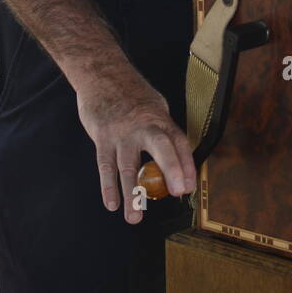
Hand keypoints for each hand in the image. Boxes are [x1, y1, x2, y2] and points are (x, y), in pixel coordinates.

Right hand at [75, 65, 196, 223]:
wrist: (102, 75)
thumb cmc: (131, 95)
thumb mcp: (155, 107)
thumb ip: (163, 132)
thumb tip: (176, 160)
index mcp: (160, 119)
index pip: (179, 142)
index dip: (187, 164)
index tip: (190, 186)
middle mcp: (143, 126)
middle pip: (160, 147)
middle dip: (171, 169)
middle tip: (177, 192)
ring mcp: (122, 133)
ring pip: (128, 166)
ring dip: (131, 193)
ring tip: (135, 217)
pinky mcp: (103, 138)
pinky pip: (105, 165)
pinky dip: (108, 186)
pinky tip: (112, 204)